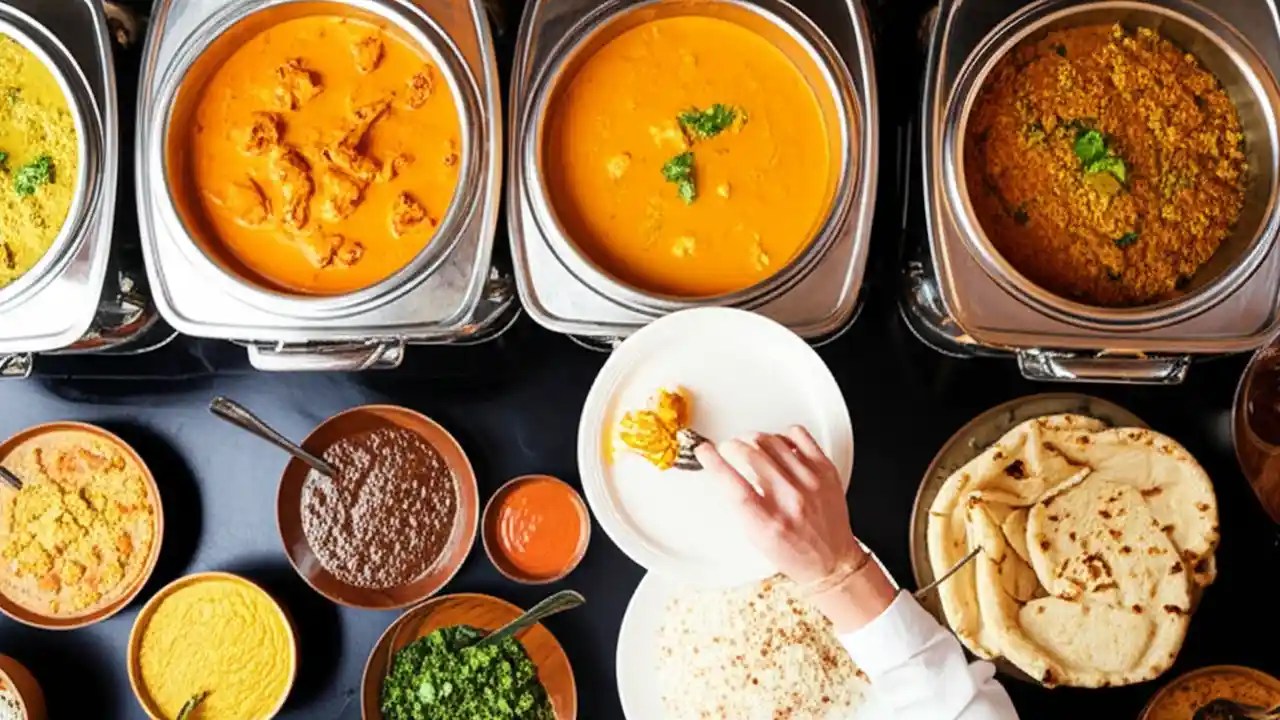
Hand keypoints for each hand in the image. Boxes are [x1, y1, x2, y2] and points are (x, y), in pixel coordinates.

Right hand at [696, 425, 896, 632]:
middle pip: (751, 454)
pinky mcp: (826, 470)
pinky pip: (799, 435)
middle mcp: (791, 500)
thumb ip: (741, 506)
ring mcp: (811, 482)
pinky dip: (782, 435)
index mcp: (768, 523)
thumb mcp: (756, 538)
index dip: (715, 463)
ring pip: (772, 440)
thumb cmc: (793, 553)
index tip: (704, 451)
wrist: (831, 561)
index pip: (735, 485)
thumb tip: (724, 472)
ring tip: (750, 446)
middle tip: (728, 449)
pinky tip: (778, 445)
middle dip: (732, 446)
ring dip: (753, 439)